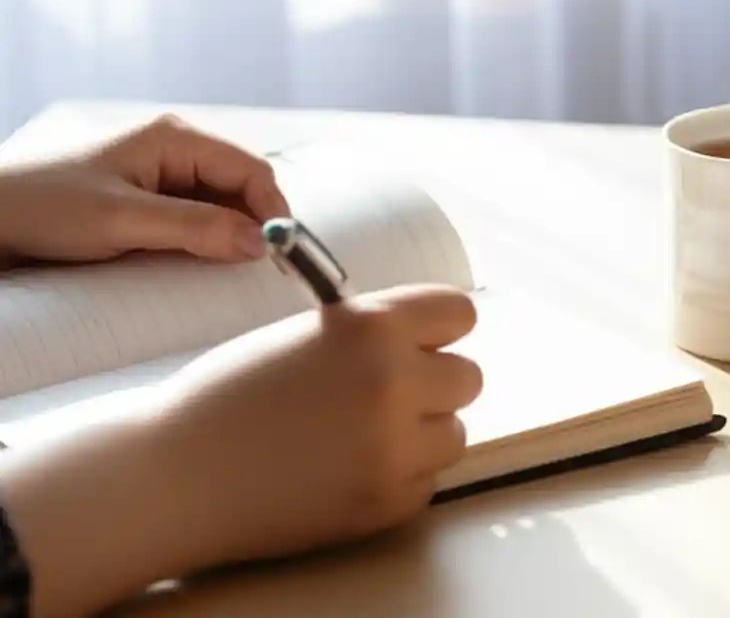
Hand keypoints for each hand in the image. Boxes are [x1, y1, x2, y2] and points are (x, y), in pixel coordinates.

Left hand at [0, 113, 289, 266]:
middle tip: (262, 271)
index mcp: (174, 138)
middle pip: (244, 190)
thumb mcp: (122, 221)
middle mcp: (175, 152)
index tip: (283, 255)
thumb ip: (195, 229)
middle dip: (257, 227)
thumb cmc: (42, 208)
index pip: (252, 171)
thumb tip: (260, 243)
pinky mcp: (150, 204)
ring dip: (232, 238)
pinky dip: (209, 244)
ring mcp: (162, 178)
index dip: (274, 212)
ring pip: (224, 208)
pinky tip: (202, 266)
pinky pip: (198, 222)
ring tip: (228, 272)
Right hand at [0, 285, 479, 616]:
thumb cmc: (229, 396)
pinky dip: (396, 477)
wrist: (175, 475)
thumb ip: (371, 332)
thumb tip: (429, 338)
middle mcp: (393, 383)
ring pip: (454, 433)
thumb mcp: (305, 334)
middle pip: (469, 376)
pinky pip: (425, 481)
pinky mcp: (387, 502)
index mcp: (370, 327)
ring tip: (358, 435)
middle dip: (432, 384)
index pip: (458, 313)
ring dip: (420, 434)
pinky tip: (343, 470)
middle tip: (386, 394)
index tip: (422, 340)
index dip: (437, 328)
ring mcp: (394, 448)